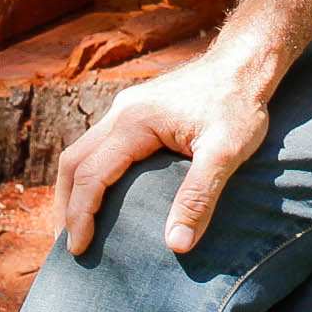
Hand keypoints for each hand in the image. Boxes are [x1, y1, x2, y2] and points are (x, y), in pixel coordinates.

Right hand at [53, 50, 270, 257]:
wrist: (245, 61)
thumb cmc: (239, 104)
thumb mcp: (226, 153)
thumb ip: (199, 197)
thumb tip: (176, 246)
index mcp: (133, 123)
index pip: (90, 175)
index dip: (80, 216)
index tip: (79, 250)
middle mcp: (121, 112)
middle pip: (73, 161)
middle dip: (66, 204)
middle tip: (70, 245)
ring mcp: (127, 108)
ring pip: (83, 150)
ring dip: (75, 188)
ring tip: (78, 225)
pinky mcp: (138, 109)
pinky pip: (101, 144)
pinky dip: (92, 173)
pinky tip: (106, 193)